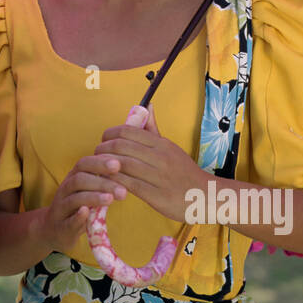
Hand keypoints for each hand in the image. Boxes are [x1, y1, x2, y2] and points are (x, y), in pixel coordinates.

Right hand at [38, 153, 128, 254]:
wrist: (54, 230)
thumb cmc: (78, 207)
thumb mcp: (88, 191)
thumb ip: (103, 179)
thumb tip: (129, 168)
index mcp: (74, 178)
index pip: (84, 163)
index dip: (100, 162)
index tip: (119, 164)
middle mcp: (65, 190)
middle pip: (80, 179)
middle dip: (102, 182)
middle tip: (123, 190)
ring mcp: (61, 208)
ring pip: (74, 198)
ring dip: (93, 197)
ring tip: (110, 200)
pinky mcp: (61, 227)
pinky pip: (68, 221)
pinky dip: (77, 217)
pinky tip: (86, 213)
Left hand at [93, 103, 206, 223]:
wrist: (207, 196)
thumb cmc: (184, 172)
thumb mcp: (170, 147)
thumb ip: (154, 129)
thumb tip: (146, 106)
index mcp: (161, 144)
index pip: (128, 131)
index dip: (109, 134)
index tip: (103, 141)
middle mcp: (160, 157)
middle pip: (121, 146)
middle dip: (102, 149)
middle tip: (96, 155)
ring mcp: (159, 176)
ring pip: (122, 164)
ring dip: (105, 166)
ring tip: (98, 169)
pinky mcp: (157, 195)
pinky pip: (129, 185)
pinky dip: (114, 182)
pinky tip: (107, 183)